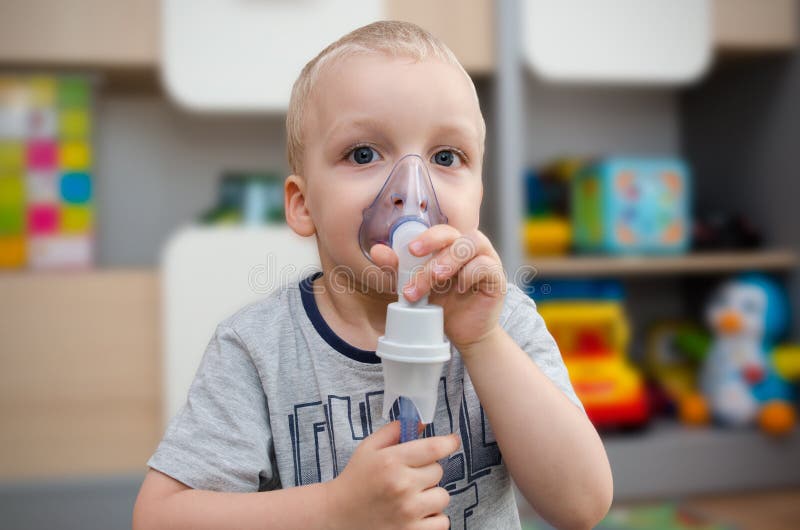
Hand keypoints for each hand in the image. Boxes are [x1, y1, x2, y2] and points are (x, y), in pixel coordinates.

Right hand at [326, 421, 458, 529]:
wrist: (336, 515)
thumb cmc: (355, 480)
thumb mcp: (369, 448)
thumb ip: (394, 431)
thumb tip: (421, 423)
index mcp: (391, 461)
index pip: (433, 448)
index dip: (448, 442)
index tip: (452, 441)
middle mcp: (402, 485)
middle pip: (439, 471)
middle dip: (428, 471)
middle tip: (410, 476)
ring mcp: (408, 512)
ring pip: (443, 496)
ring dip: (432, 495)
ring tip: (413, 497)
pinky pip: (442, 522)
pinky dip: (433, 518)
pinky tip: (416, 514)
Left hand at [370, 226, 506, 355]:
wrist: (464, 334)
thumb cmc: (443, 306)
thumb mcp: (416, 287)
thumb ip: (398, 269)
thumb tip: (377, 251)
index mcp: (450, 247)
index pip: (440, 231)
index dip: (425, 236)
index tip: (409, 250)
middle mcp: (469, 248)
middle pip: (453, 235)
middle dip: (432, 245)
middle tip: (415, 257)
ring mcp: (486, 260)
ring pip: (470, 246)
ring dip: (449, 260)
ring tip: (435, 278)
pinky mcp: (496, 278)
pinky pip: (486, 265)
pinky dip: (471, 273)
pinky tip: (460, 288)